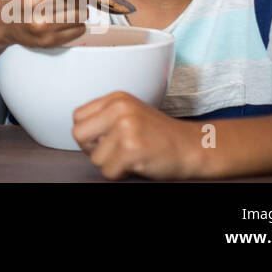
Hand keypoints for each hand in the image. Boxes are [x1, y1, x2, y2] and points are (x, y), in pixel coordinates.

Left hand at [72, 91, 202, 179]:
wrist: (194, 147)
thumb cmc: (161, 135)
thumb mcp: (131, 113)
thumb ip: (105, 117)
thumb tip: (79, 133)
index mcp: (116, 98)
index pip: (78, 116)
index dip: (88, 133)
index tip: (104, 140)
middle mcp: (119, 109)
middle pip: (78, 134)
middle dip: (91, 149)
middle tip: (113, 152)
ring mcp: (126, 128)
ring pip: (94, 157)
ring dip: (110, 163)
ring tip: (131, 156)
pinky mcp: (132, 149)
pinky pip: (108, 171)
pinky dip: (120, 174)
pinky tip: (137, 164)